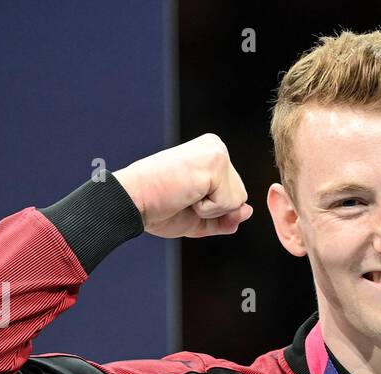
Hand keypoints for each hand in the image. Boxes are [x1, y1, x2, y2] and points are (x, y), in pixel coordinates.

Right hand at [112, 133, 253, 238]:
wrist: (132, 201)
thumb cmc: (158, 207)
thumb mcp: (198, 218)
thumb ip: (226, 217)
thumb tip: (248, 211)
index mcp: (211, 155)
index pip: (233, 196)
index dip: (210, 210)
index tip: (183, 196)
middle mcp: (217, 147)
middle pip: (240, 198)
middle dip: (213, 209)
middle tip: (182, 197)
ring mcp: (217, 152)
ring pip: (238, 202)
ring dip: (210, 210)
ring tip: (184, 194)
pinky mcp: (216, 163)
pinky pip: (229, 204)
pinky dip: (207, 209)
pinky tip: (186, 193)